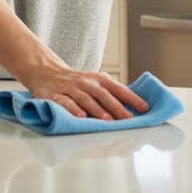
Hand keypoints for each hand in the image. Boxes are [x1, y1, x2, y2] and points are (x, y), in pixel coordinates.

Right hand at [22, 66, 148, 120]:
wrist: (46, 72)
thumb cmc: (77, 82)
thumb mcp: (95, 82)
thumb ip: (111, 94)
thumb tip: (134, 109)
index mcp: (99, 79)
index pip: (118, 88)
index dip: (131, 98)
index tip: (145, 108)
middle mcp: (86, 82)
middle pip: (103, 94)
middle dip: (116, 107)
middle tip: (128, 119)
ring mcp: (71, 88)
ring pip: (85, 99)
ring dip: (97, 110)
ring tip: (108, 120)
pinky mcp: (56, 95)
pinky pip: (65, 102)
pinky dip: (73, 109)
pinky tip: (81, 117)